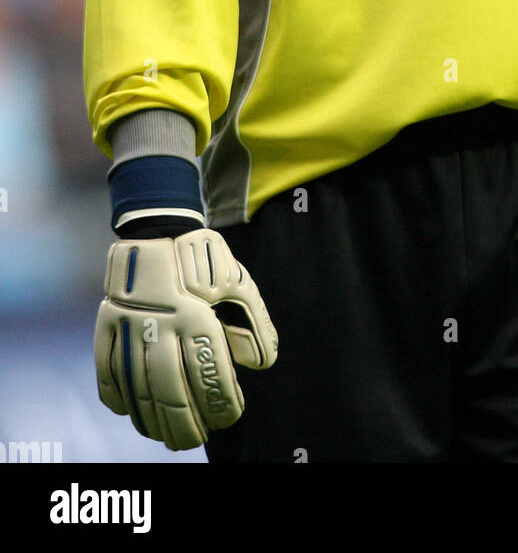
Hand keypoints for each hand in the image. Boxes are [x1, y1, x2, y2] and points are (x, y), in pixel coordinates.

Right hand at [94, 227, 277, 449]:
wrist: (158, 227)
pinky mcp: (107, 325)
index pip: (210, 378)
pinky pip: (107, 372)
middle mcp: (162, 327)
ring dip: (154, 421)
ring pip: (139, 391)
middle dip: (187, 425)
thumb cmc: (204, 258)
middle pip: (171, 394)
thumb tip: (262, 364)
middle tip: (197, 439)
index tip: (229, 415)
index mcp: (196, 316)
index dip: (222, 405)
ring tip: (167, 437)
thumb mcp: (239, 282)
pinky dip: (118, 399)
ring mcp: (130, 328)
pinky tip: (132, 413)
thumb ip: (255, 323)